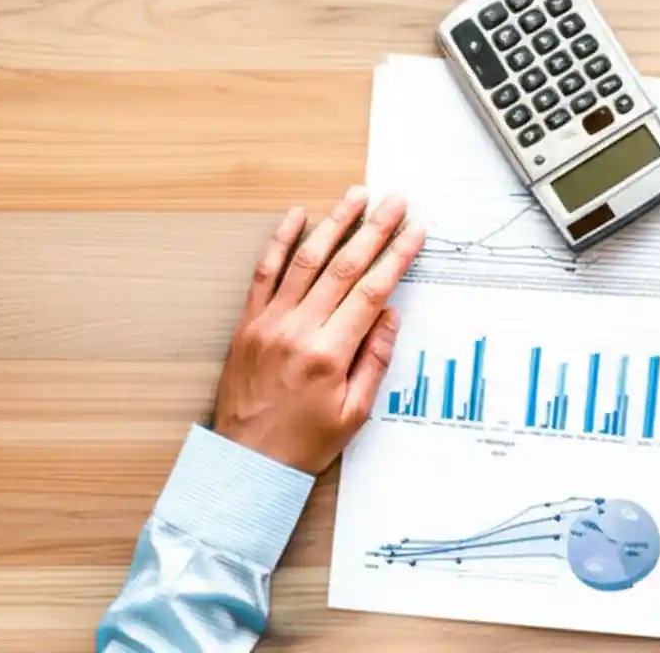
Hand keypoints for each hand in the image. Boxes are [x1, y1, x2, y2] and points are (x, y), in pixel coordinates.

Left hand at [212, 187, 425, 473]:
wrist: (245, 462)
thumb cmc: (303, 444)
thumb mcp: (355, 413)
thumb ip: (374, 361)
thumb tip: (390, 316)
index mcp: (330, 354)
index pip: (372, 291)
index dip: (397, 256)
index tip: (414, 231)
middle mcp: (299, 330)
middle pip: (343, 266)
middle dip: (373, 229)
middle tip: (393, 201)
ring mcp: (270, 322)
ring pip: (306, 261)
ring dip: (333, 224)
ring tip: (355, 197)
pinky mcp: (249, 323)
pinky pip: (264, 273)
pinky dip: (280, 241)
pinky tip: (296, 216)